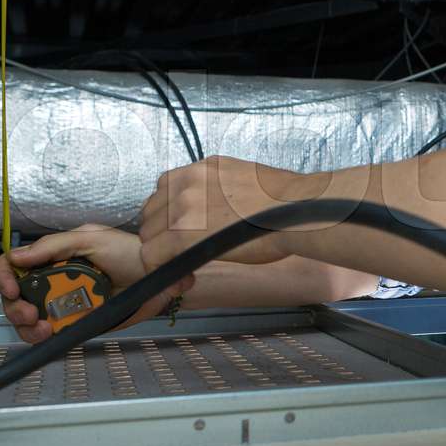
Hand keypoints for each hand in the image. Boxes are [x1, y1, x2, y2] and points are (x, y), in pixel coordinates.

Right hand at [0, 224, 194, 343]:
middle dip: (15, 307)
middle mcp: (51, 281)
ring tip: (42, 326)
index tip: (12, 289)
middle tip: (30, 312)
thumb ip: (53, 246)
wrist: (156, 278)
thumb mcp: (91, 238)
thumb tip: (16, 257)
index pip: (14, 265)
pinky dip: (40, 336)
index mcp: (52, 257)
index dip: (4, 277)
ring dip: (25, 325)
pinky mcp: (73, 323)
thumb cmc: (129, 251)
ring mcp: (61, 304)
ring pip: (26, 319)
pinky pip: (47, 333)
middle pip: (15, 296)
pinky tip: (49, 332)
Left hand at [138, 156, 312, 272]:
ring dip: (163, 252)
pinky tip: (187, 278)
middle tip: (185, 253)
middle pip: (151, 211)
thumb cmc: (286, 202)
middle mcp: (187, 181)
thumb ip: (221, 189)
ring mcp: (182, 206)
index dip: (170, 215)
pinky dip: (164, 270)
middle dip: (164, 234)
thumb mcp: (245, 180)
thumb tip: (218, 209)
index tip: (185, 232)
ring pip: (148, 234)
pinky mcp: (182, 234)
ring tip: (187, 267)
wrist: (297, 212)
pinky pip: (152, 256)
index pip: (165, 189)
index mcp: (203, 168)